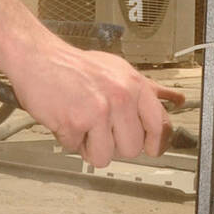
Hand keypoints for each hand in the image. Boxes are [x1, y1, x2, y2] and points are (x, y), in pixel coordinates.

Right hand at [6, 37, 185, 167]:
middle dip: (114, 144)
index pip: (160, 125)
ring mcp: (98, 111)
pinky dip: (68, 139)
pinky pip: (76, 150)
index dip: (155, 143)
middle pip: (132, 148)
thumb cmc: (74, 65)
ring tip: (81, 123)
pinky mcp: (75, 122)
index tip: (150, 148)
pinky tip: (64, 119)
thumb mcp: (118, 70)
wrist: (37, 57)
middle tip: (100, 128)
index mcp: (134, 85)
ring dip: (89, 146)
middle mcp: (120, 97)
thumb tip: (175, 100)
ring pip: (105, 157)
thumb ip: (148, 89)